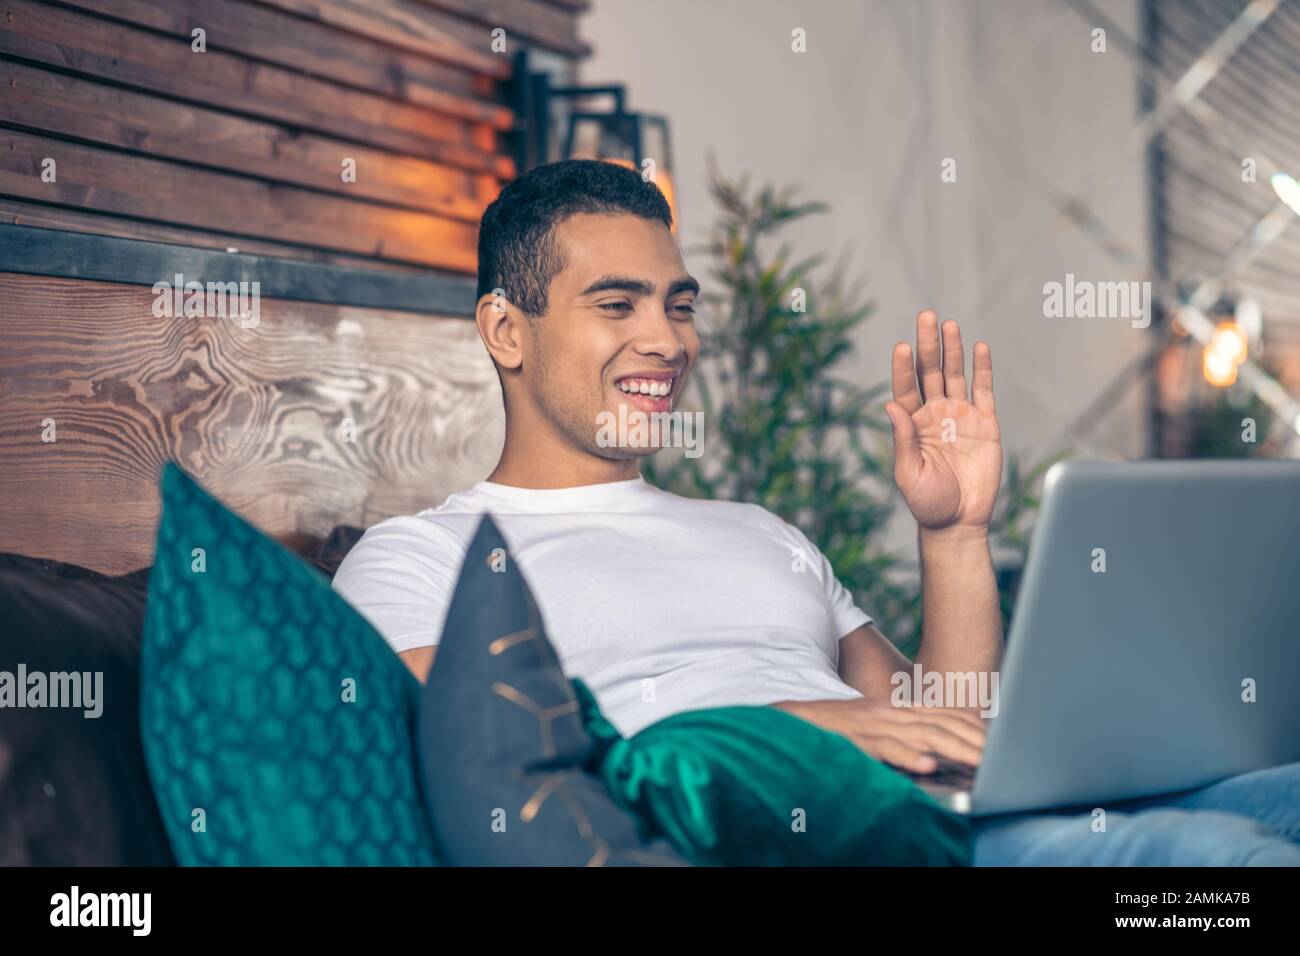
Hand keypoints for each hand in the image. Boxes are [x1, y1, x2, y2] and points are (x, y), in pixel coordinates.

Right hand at [773, 698, 985, 773]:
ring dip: (953, 748)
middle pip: (942, 724)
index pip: (946, 714)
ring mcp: (876, 724)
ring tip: (980, 762)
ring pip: (923, 734)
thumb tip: (938, 752)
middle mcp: (893, 712)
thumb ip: (908, 734)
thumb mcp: (880, 726)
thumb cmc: (841, 729)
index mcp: (900, 709)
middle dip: (974, 740)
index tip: (1001, 740)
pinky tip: (927, 766)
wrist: (797, 719)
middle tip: (1002, 756)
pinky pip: (887, 747)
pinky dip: (908, 756)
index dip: (975, 726)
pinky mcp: (859, 739)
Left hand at [885, 310, 1002, 531]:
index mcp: (912, 424)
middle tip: (926, 316)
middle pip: (930, 372)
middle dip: (928, 345)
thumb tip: (889, 405)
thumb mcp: (908, 473)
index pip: (906, 387)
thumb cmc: (928, 501)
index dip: (904, 367)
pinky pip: (984, 390)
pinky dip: (982, 368)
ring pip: (955, 374)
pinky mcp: (986, 423)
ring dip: (952, 349)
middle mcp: (935, 413)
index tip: (902, 346)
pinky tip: (978, 346)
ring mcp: (960, 415)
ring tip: (949, 324)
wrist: (960, 521)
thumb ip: (902, 439)